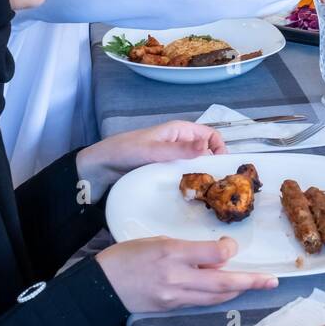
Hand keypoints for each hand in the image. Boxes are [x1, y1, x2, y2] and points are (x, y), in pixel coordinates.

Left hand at [76, 120, 224, 200]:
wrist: (101, 166)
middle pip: (205, 152)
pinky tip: (190, 194)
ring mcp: (172, 157)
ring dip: (201, 176)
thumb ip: (180, 149)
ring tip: (206, 193)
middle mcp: (179, 142)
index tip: (224, 167)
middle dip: (212, 165)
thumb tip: (207, 145)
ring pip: (195, 165)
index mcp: (180, 130)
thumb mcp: (154, 150)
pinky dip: (190, 182)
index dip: (220, 149)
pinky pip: (184, 174)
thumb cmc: (125, 151)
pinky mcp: (165, 170)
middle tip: (218, 186)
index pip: (211, 135)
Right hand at [95, 236, 277, 312]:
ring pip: (216, 297)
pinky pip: (200, 302)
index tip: (231, 245)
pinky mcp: (171, 308)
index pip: (214, 253)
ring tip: (254, 283)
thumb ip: (189, 249)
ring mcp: (175, 296)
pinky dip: (216, 295)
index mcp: (173, 253)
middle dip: (251, 281)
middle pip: (223, 282)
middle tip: (271, 281)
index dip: (229, 249)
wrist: (102, 285)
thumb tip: (216, 257)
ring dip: (237, 290)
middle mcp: (177, 277)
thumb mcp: (158, 240)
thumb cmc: (127, 256)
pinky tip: (224, 289)